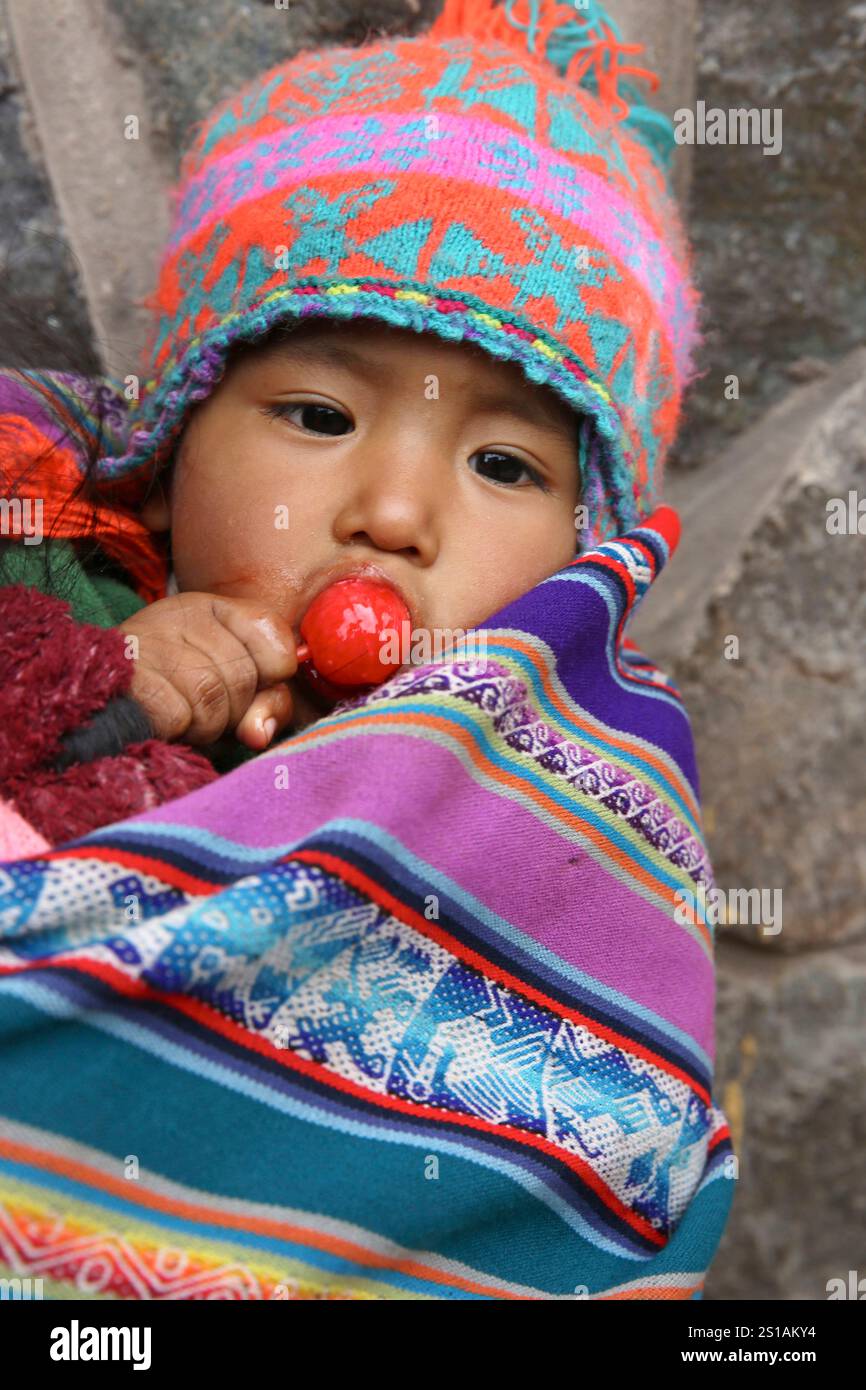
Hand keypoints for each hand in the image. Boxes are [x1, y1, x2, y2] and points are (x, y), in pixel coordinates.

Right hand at [118, 593, 299, 748]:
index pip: (277, 643)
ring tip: (181, 716)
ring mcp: (150, 639)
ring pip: (212, 697)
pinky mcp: (127, 672)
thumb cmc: (173, 695)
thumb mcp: (230, 689)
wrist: (92, 695)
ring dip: (204, 726)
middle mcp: (181, 613)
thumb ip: (266, 703)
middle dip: (232, 713)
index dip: (270, 680)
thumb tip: (259, 734)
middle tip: (203, 711)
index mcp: (214, 608)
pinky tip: (159, 721)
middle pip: (246, 677)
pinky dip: (176, 731)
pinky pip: (178, 715)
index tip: (245, 688)